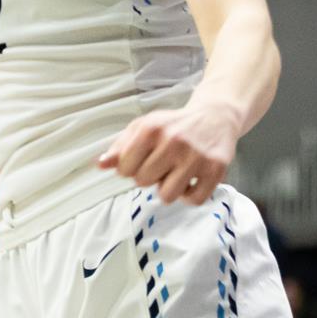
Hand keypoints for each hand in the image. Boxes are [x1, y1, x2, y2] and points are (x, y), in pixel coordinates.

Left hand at [96, 100, 238, 204]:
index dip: (130, 169)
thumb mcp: (144, 127)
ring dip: (168, 189)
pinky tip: (190, 180)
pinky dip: (190, 196)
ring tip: (175, 174)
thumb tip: (100, 165)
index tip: (141, 161)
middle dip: (149, 177)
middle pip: (143, 182)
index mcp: (151, 129)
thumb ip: (120, 147)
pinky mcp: (216, 170)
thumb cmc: (173, 125)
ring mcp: (196, 157)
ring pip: (167, 196)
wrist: (215, 117)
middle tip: (161, 165)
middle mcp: (174, 141)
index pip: (124, 168)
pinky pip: (194, 200)